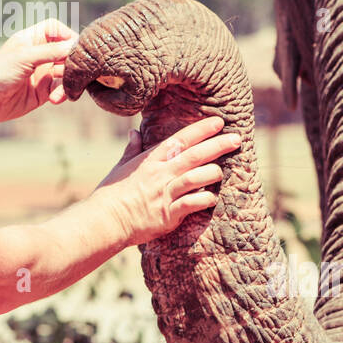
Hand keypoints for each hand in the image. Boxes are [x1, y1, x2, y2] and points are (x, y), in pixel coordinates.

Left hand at [0, 18, 77, 124]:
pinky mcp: (44, 91)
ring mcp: (43, 73)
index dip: (66, 35)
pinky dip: (62, 93)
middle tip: (73, 71)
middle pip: (66, 51)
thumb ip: (51, 51)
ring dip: (68, 80)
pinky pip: (61, 89)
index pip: (55, 29)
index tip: (75, 46)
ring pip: (67, 72)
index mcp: (32, 39)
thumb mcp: (25, 57)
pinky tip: (53, 99)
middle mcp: (40, 55)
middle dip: (72, 61)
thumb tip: (75, 47)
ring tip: (59, 89)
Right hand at [95, 115, 240, 246]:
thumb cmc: (111, 193)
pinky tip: (212, 198)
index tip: (218, 122)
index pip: (180, 140)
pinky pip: (191, 204)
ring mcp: (165, 194)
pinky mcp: (168, 214)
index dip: (200, 130)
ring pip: (195, 178)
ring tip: (222, 170)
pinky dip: (204, 199)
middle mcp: (160, 174)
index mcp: (150, 161)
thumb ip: (132, 149)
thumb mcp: (121, 167)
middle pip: (194, 156)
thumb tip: (134, 132)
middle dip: (217, 145)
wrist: (105, 220)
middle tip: (236, 139)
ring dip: (212, 173)